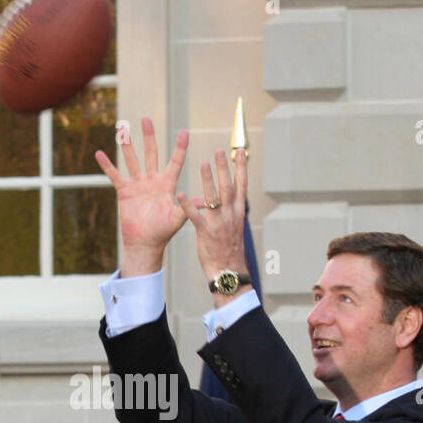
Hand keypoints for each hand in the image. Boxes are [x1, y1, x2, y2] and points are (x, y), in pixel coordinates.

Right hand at [95, 116, 189, 275]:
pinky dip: (107, 165)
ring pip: (132, 159)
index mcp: (167, 184)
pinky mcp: (124, 192)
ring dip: (127, 145)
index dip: (180, 147)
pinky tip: (99, 153)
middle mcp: (152, 180)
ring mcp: (137, 184)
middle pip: (151, 153)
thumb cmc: (163, 233)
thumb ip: (190, 206)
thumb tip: (208, 200)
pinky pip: (114, 175)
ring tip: (122, 128)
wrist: (145, 244)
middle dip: (149, 136)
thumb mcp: (178, 218)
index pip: (175, 161)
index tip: (184, 131)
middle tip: (146, 119)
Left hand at [177, 147, 248, 282]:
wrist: (228, 271)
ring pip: (215, 197)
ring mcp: (219, 223)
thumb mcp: (235, 227)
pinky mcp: (206, 233)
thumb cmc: (230, 250)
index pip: (242, 185)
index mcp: (238, 212)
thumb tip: (233, 197)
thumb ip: (232, 211)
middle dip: (225, 168)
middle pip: (229, 187)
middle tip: (219, 151)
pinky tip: (181, 194)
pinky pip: (196, 217)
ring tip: (204, 164)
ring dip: (209, 180)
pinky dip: (188, 205)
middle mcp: (231, 215)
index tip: (239, 151)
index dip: (241, 167)